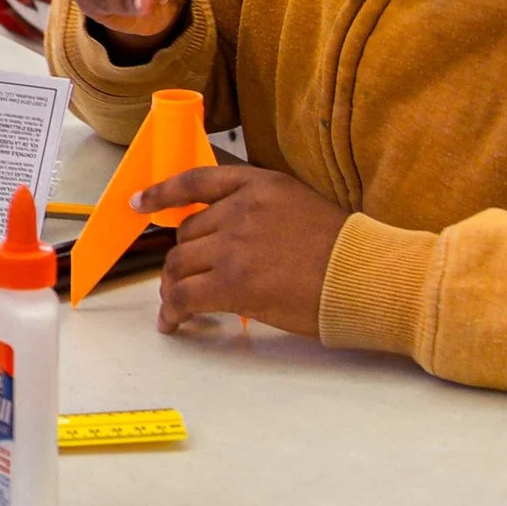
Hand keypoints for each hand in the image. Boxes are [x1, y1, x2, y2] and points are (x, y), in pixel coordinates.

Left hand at [140, 165, 347, 337]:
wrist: (367, 276)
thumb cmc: (345, 252)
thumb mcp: (300, 206)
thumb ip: (259, 211)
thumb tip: (224, 234)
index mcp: (259, 184)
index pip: (196, 181)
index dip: (161, 192)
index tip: (139, 202)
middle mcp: (240, 209)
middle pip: (186, 234)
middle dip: (181, 259)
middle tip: (182, 281)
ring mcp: (234, 245)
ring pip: (180, 266)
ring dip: (173, 288)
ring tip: (176, 306)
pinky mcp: (232, 282)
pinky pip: (186, 297)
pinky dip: (173, 312)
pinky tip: (174, 323)